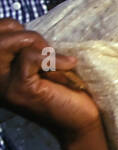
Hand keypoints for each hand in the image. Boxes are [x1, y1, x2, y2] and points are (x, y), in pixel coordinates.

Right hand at [0, 20, 100, 141]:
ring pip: (6, 43)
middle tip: (47, 51)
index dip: (17, 29)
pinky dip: (52, 57)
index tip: (39, 45)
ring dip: (36, 43)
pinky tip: (68, 65)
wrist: (79, 120)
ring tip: (54, 58)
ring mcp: (2, 83)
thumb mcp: (42, 64)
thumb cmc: (63, 90)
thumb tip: (27, 30)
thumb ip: (29, 48)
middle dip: (26, 35)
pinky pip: (29, 58)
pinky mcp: (19, 89)